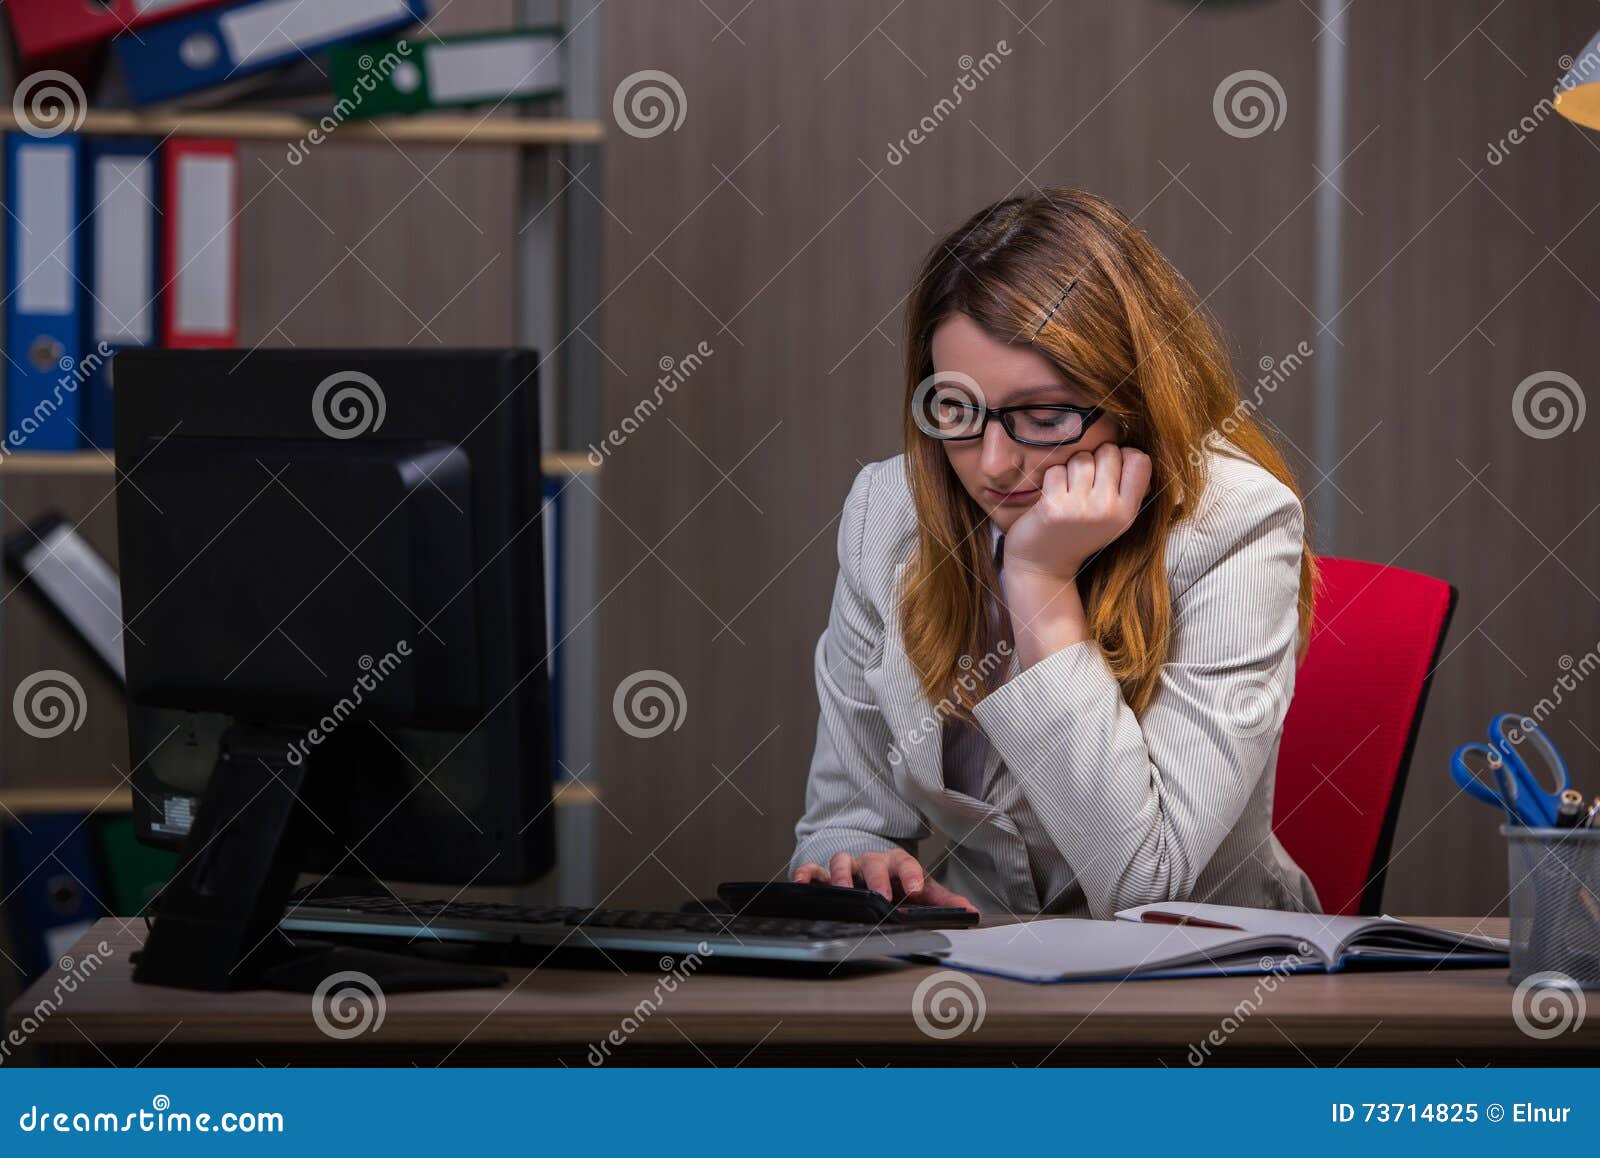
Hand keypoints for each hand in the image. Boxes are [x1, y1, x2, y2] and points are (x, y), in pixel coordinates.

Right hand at [792, 851, 977, 911]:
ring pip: (841, 862)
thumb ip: (942, 902)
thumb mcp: (921, 890)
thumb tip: (971, 912)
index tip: (915, 889)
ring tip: (843, 891)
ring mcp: (847, 868)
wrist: (871, 873)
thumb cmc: (897, 883)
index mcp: (896, 864)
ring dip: (842, 876)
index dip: (911, 874)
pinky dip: (807, 875)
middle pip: (873, 862)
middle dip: (876, 878)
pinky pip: (813, 871)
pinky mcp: (824, 875)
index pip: (905, 863)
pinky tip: (803, 882)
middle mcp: (870, 863)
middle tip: (880, 896)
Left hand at [1001, 443, 1151, 582]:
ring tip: (1069, 488)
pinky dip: (1052, 478)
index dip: (1124, 455)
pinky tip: (1053, 495)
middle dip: (1095, 457)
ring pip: (1081, 458)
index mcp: (1127, 512)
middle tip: (1086, 478)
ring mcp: (1080, 509)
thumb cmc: (1080, 534)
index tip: (1111, 467)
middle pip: (1109, 452)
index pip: (1140, 461)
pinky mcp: (1053, 508)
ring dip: (1071, 467)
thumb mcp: (1114, 520)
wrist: (1044, 565)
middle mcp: (1108, 510)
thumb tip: (1138, 457)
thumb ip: (1130, 492)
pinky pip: (1056, 470)